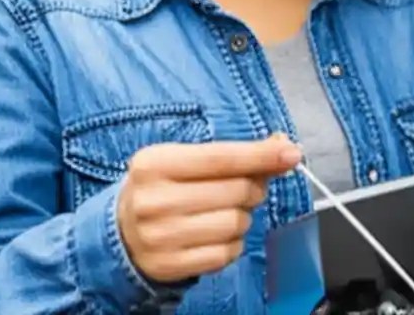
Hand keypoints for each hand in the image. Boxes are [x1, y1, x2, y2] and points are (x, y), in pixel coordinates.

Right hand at [117, 134, 301, 283]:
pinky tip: (215, 235)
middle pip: (235, 191)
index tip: (292, 153)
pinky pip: (226, 253)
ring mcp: (159, 237)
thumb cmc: (165, 188)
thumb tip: (284, 148)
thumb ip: (235, 154)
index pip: (222, 158)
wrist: (122, 232)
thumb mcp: (186, 161)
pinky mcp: (169, 266)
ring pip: (236, 223)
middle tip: (244, 189)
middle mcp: (153, 200)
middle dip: (252, 189)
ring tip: (224, 212)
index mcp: (155, 164)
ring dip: (243, 217)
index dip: (262, 155)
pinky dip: (232, 243)